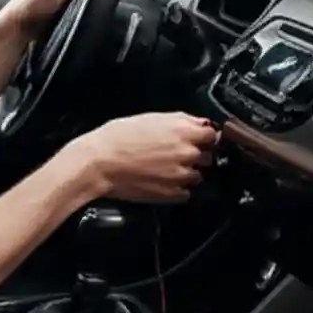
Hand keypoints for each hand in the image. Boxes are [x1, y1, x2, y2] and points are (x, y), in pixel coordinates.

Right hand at [67, 112, 218, 203]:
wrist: (99, 163)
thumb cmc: (117, 137)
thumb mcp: (150, 118)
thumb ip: (180, 120)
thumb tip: (198, 123)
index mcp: (184, 131)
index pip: (213, 134)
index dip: (204, 135)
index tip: (197, 137)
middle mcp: (187, 154)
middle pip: (207, 155)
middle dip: (195, 154)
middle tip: (174, 152)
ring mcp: (181, 176)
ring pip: (197, 175)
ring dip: (186, 171)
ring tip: (164, 167)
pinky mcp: (172, 194)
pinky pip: (185, 192)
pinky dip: (177, 188)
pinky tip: (160, 180)